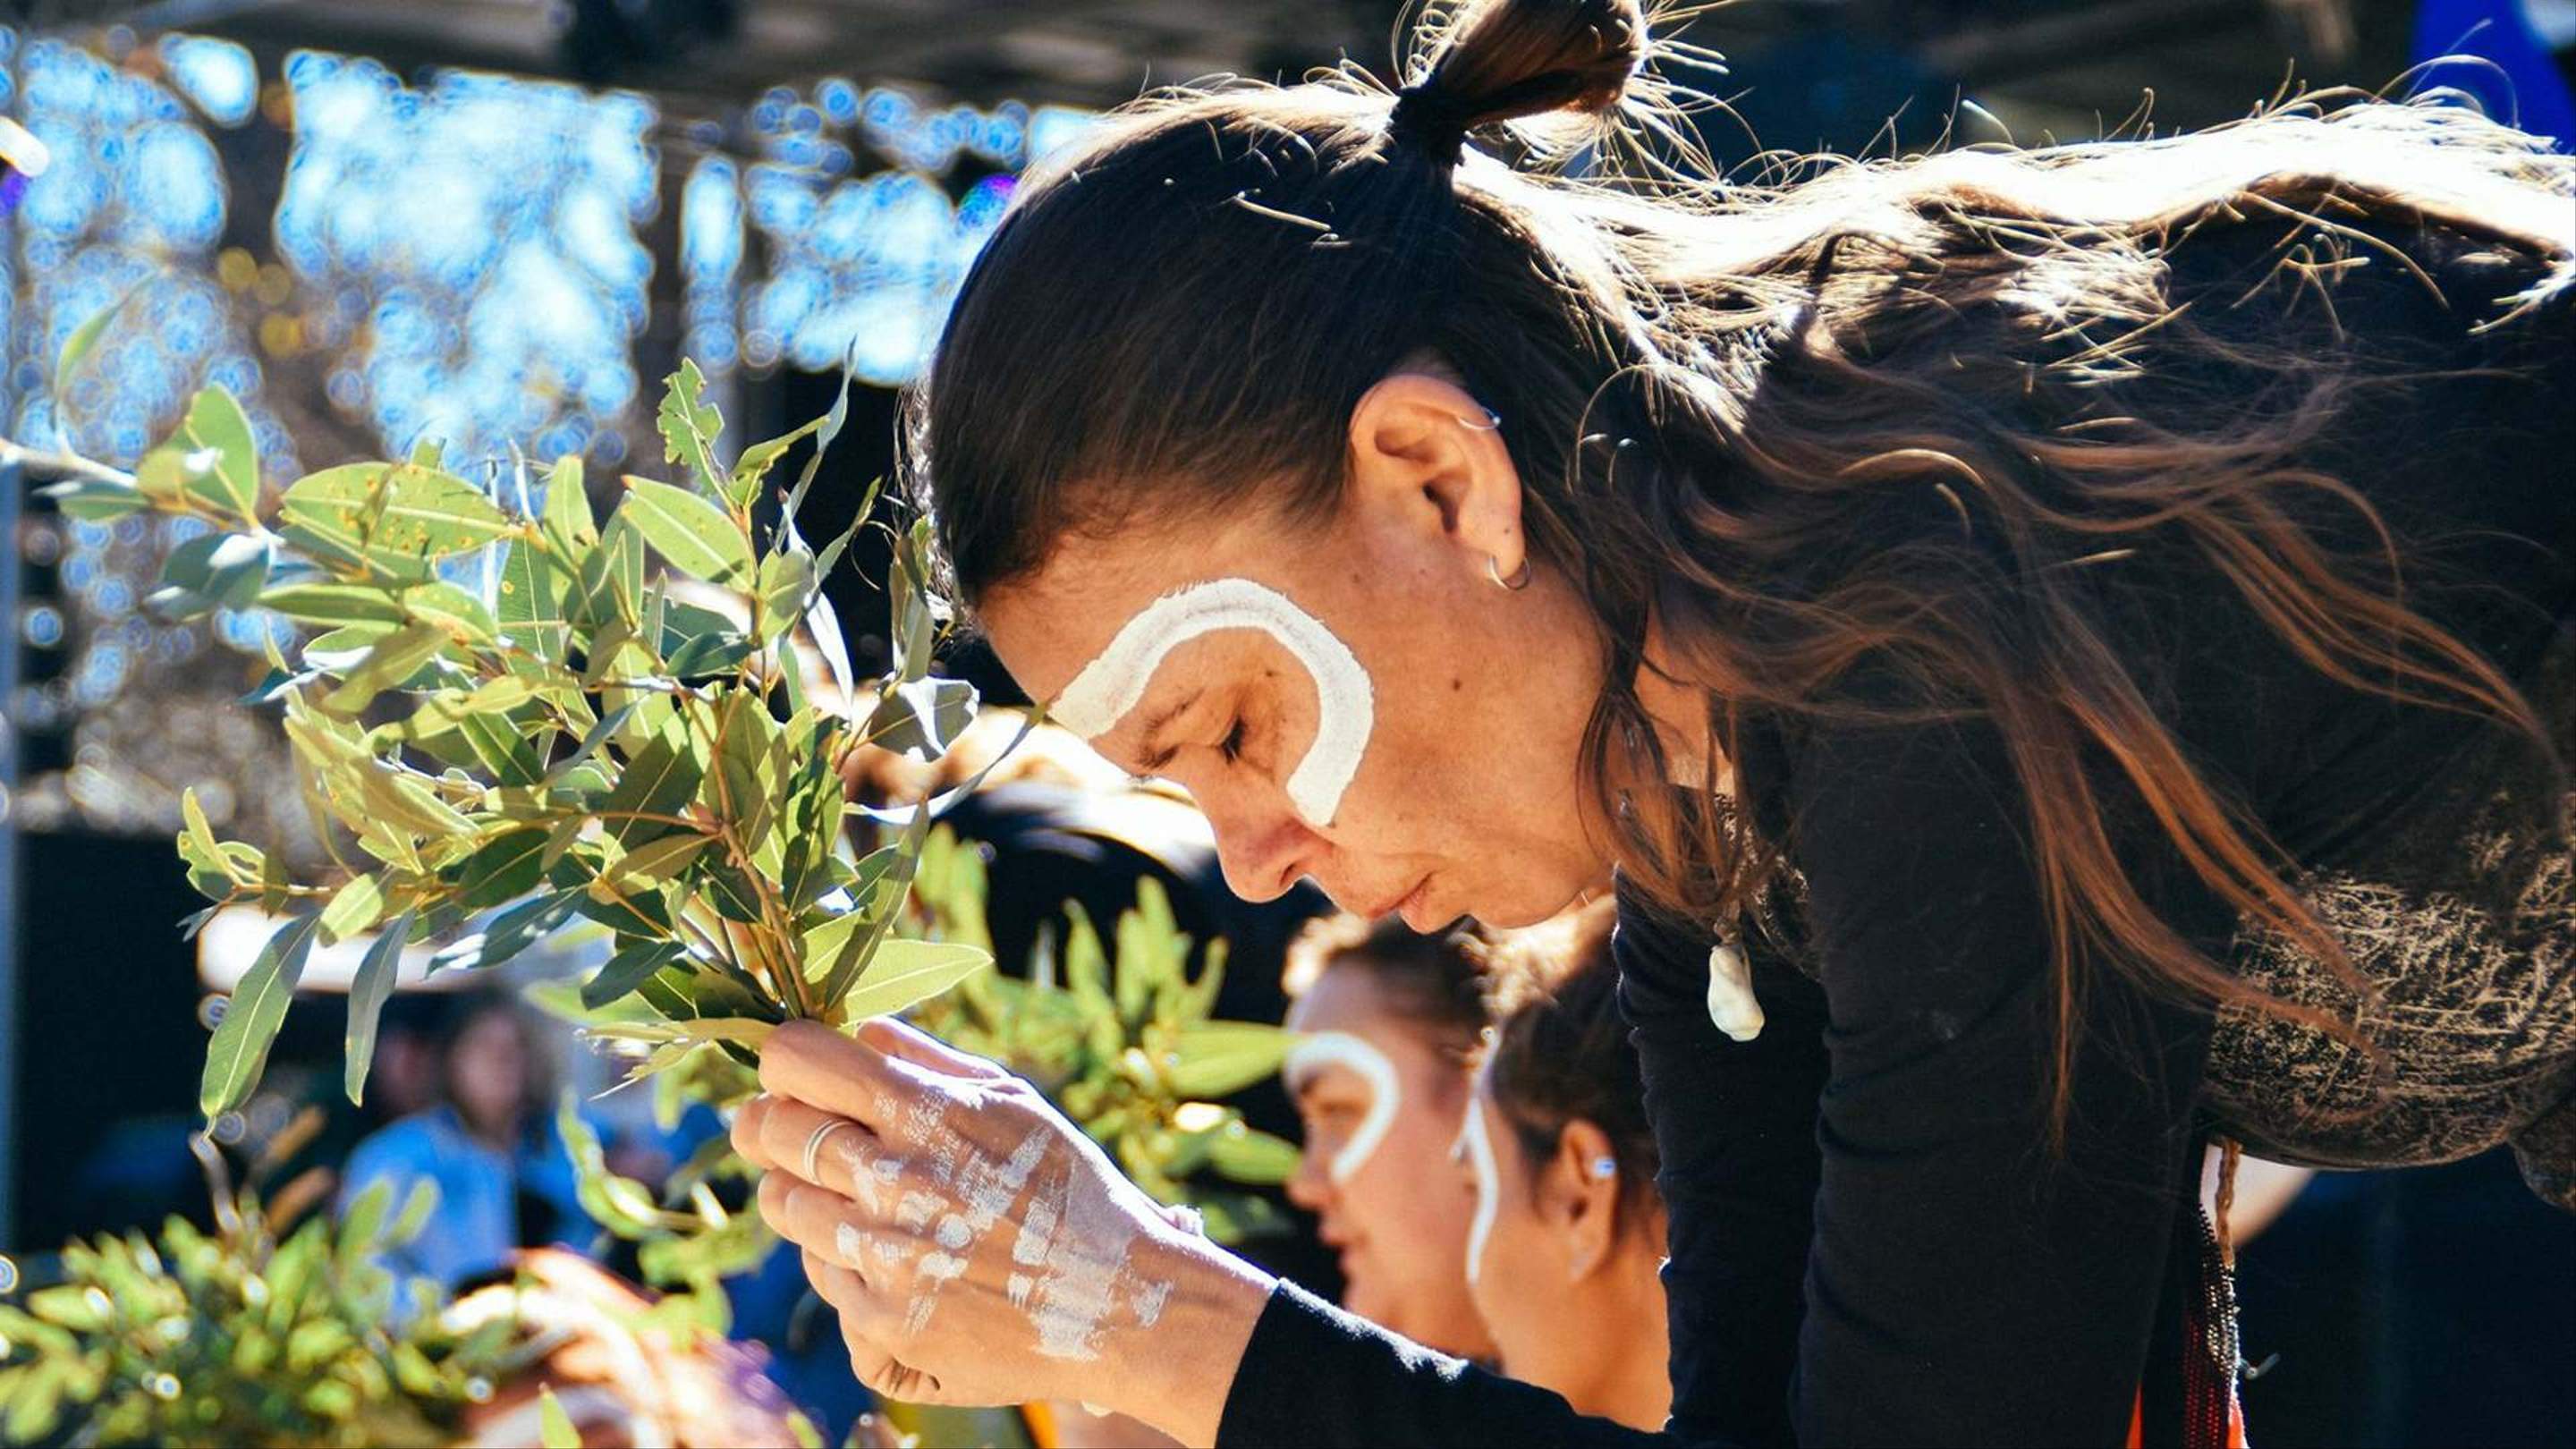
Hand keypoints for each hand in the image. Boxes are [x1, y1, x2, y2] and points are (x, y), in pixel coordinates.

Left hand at [733, 1018, 1275, 1438]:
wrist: (1120, 1302)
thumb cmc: (1070, 1187)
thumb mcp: (1013, 1101)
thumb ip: (928, 1059)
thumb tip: (858, 1028)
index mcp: (926, 1113)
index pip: (794, 1061)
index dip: (785, 1059)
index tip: (797, 1070)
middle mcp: (893, 1182)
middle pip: (768, 1130)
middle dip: (774, 1122)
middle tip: (799, 1130)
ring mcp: (881, 1259)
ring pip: (782, 1204)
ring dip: (806, 1194)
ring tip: (861, 1198)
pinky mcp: (881, 1326)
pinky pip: (822, 1275)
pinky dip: (847, 1265)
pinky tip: (903, 1262)